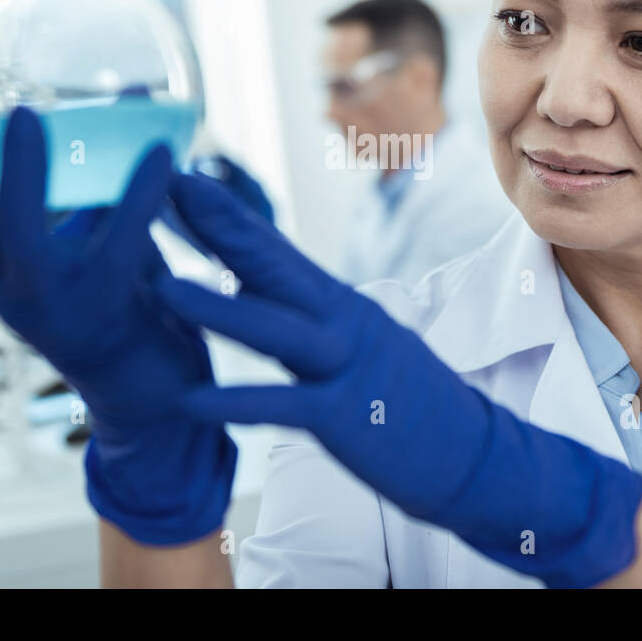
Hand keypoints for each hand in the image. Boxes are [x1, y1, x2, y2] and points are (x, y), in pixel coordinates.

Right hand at [0, 72, 235, 544]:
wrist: (157, 397)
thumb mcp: (96, 231)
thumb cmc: (125, 302)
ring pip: (14, 238)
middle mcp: (5, 288)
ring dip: (16, 174)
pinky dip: (137, 200)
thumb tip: (132, 89)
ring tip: (27, 113)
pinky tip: (161, 155)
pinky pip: (118, 251)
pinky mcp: (106, 317)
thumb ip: (100, 172)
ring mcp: (51, 307)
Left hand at [153, 169, 641, 587]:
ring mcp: (347, 367)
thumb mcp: (359, 347)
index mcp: (341, 308)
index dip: (227, 216)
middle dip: (220, 226)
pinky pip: (285, 407)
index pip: (276, 253)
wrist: (477, 458)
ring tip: (163, 287)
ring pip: (276, 329)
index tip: (181, 181)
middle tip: (165, 186)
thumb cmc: (409, 406)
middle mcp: (343, 324)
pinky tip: (191, 401)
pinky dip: (239, 402)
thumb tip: (260, 295)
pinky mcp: (348, 417)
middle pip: (274, 267)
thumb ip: (309, 320)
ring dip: (219, 307)